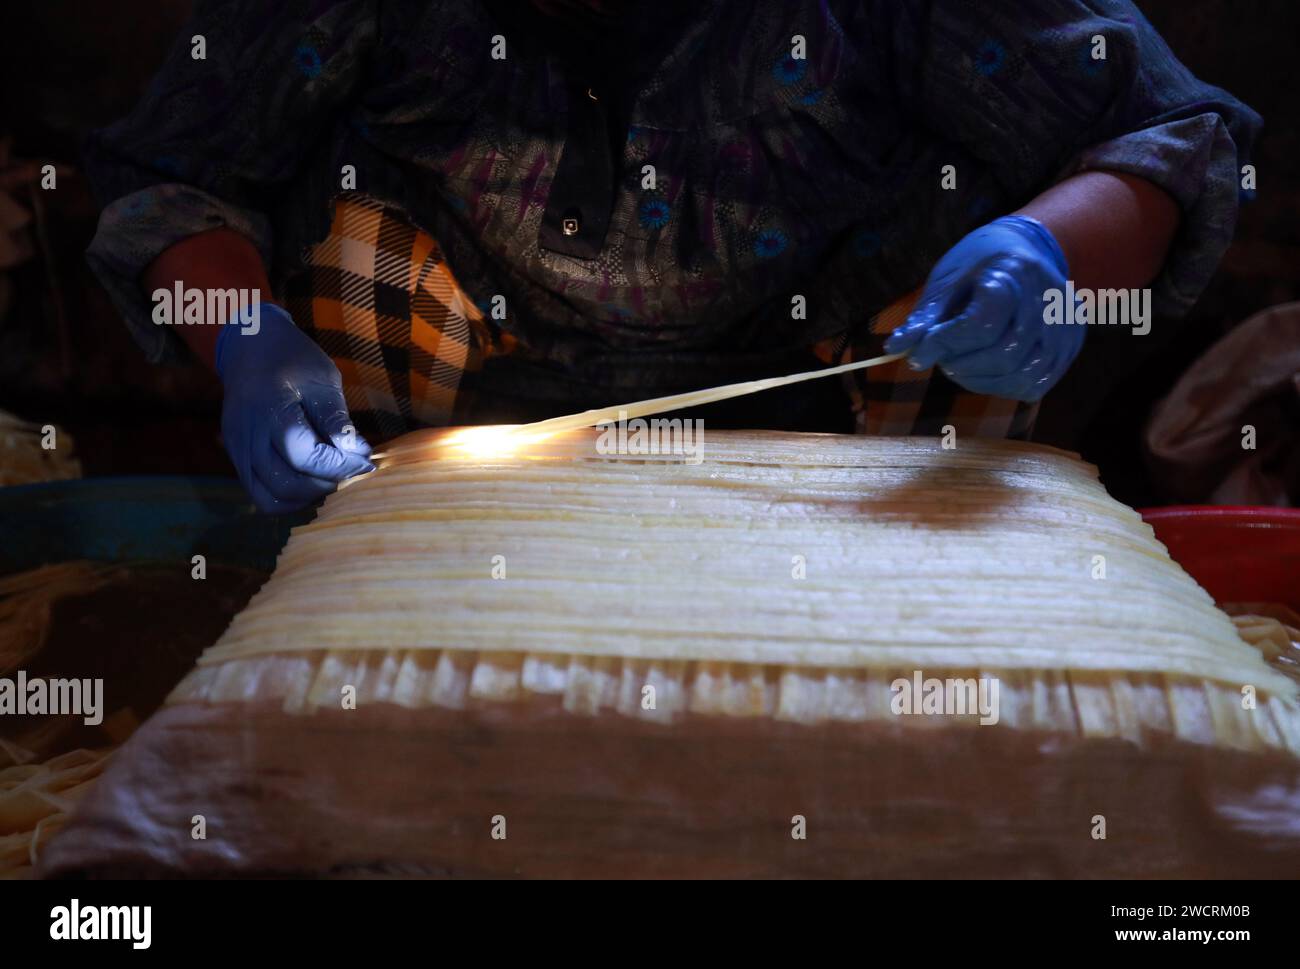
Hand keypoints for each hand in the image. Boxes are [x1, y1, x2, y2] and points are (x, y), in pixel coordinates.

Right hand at [216, 303, 372, 512]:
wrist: (250, 346)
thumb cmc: (293, 359)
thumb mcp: (323, 380)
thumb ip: (337, 420)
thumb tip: (359, 455)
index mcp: (270, 410)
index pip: (305, 456)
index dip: (340, 466)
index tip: (366, 463)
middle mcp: (248, 435)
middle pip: (287, 483)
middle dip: (326, 483)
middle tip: (350, 471)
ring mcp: (237, 449)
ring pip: (271, 497)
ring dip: (306, 496)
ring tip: (330, 478)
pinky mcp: (236, 457)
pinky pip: (259, 494)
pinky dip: (287, 498)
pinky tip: (310, 482)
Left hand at [884, 215, 1081, 401]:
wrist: (1026, 250)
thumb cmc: (978, 264)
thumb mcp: (946, 280)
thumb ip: (924, 317)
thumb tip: (895, 349)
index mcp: (1012, 274)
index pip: (980, 325)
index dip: (944, 345)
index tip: (918, 354)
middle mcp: (1047, 300)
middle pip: (1002, 355)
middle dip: (961, 365)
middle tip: (942, 359)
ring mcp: (1064, 326)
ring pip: (1020, 376)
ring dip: (979, 380)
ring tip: (960, 365)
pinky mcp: (1069, 347)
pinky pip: (1034, 384)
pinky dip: (1002, 386)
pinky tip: (985, 372)